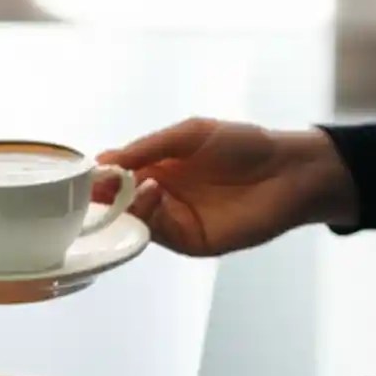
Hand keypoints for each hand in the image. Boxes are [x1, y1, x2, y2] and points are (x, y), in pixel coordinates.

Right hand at [94, 118, 357, 255]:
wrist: (290, 170)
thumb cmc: (245, 145)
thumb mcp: (190, 134)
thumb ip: (149, 147)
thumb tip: (105, 160)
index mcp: (158, 168)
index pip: (117, 176)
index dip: (100, 175)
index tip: (85, 172)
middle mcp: (161, 197)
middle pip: (119, 203)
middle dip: (104, 195)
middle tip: (94, 186)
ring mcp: (176, 221)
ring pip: (135, 220)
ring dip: (127, 204)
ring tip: (131, 183)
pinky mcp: (191, 241)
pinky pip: (160, 234)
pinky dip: (150, 216)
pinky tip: (153, 192)